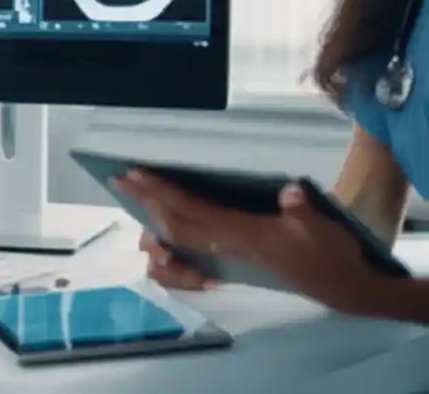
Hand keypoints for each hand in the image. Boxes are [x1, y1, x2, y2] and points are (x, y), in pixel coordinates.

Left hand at [117, 170, 392, 315]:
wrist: (343, 288)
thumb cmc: (331, 253)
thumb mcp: (321, 227)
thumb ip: (302, 210)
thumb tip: (289, 192)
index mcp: (241, 234)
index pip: (191, 210)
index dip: (163, 192)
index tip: (138, 173)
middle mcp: (227, 245)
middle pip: (174, 223)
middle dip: (145, 200)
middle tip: (119, 179)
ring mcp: (228, 253)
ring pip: (179, 238)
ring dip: (153, 218)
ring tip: (135, 198)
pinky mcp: (235, 258)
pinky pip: (193, 249)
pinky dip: (172, 239)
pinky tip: (163, 229)